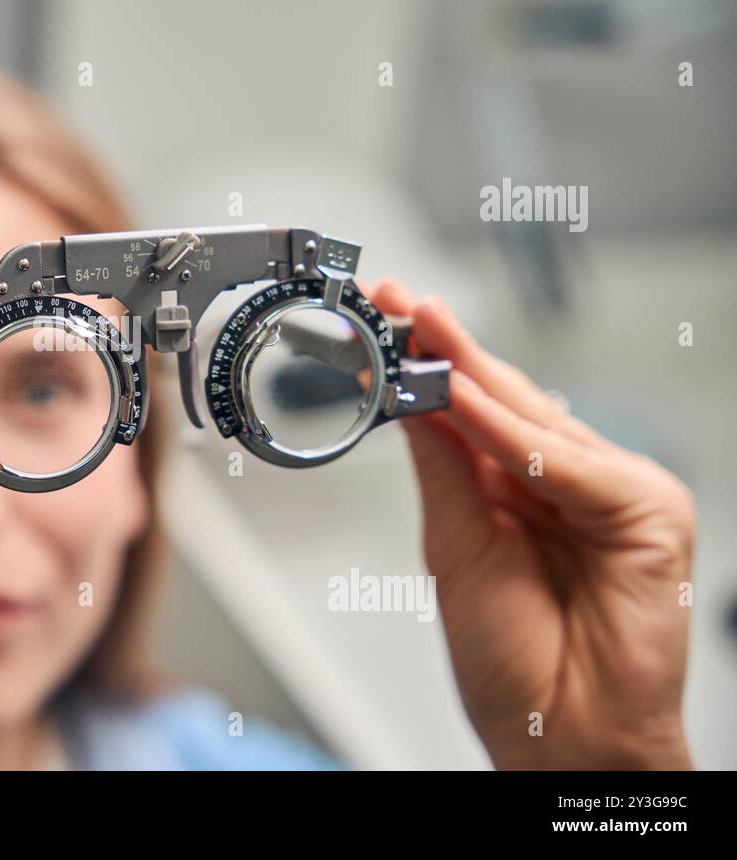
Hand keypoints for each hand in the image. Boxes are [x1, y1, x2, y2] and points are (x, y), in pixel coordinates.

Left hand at [368, 280, 695, 769]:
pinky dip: (510, 430)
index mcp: (520, 492)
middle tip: (395, 300)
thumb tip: (411, 400)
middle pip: (502, 400)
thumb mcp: (454, 547)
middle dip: (443, 349)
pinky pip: (565, 461)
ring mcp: (611, 492)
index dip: (427, 365)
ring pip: (534, 419)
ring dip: (469, 371)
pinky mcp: (649, 510)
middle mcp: (566, 484)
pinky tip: (462, 396)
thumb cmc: (512, 660)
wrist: (559, 733)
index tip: (384, 319)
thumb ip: (444, 469)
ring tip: (416, 324)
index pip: (471, 412)